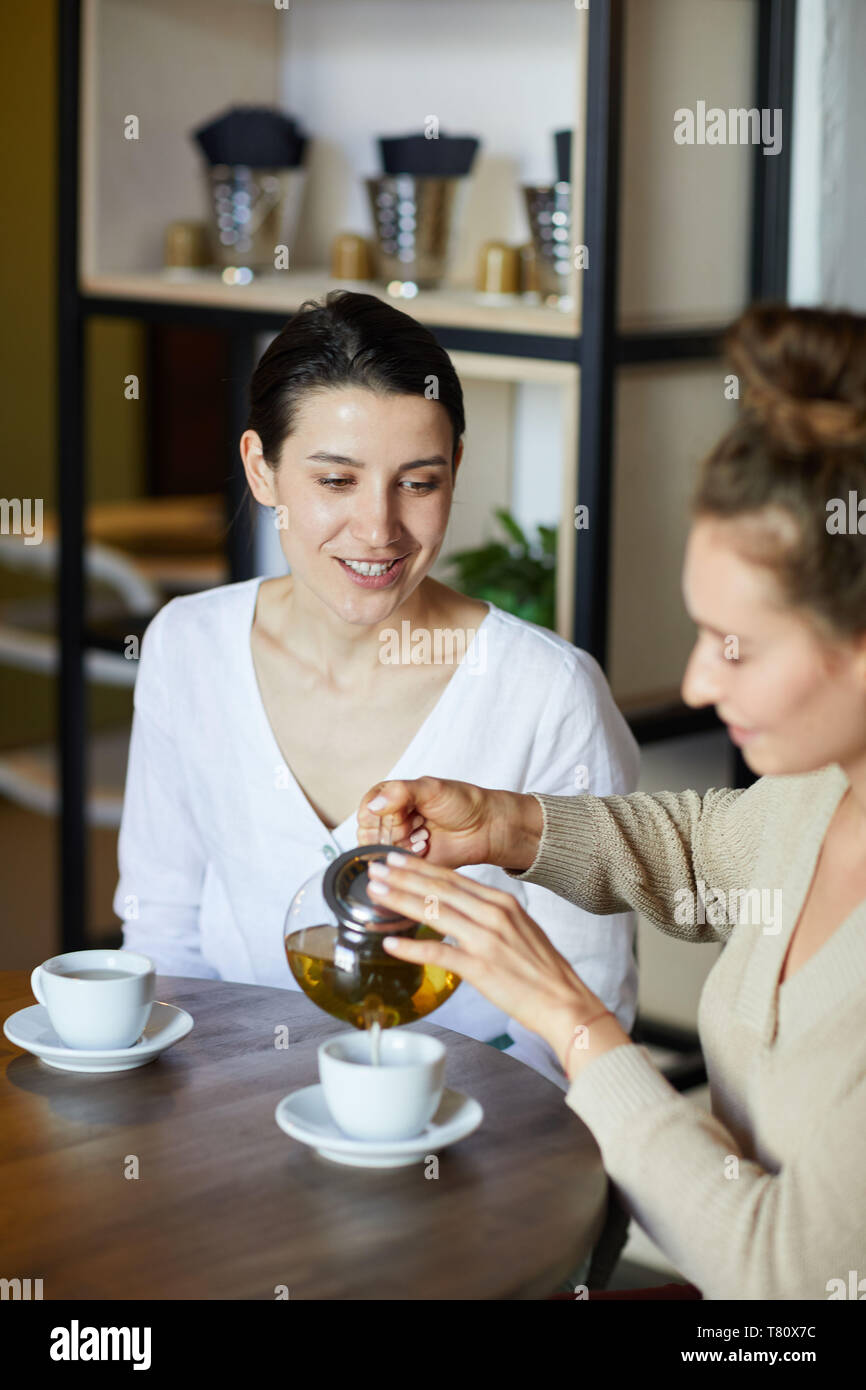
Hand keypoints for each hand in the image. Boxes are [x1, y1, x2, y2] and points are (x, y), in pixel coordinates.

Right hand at [357, 776, 542, 871]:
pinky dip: (410, 857)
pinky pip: (395, 867)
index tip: (402, 812)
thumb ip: (400, 792)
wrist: (485, 827)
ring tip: (425, 834)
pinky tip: (427, 847)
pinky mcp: (409, 862)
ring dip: (402, 845)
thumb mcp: (431, 789)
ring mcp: (398, 842)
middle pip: (370, 832)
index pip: (367, 808)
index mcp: (391, 797)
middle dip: (394, 830)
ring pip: (381, 851)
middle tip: (418, 824)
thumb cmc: (462, 802)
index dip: (382, 814)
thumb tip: (374, 804)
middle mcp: (391, 820)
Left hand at [364, 851, 631, 1075]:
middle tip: (374, 867)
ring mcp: (486, 939)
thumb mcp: (520, 928)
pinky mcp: (481, 967)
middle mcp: (493, 914)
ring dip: (400, 900)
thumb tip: (459, 908)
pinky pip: (439, 952)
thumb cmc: (542, 969)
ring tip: (374, 892)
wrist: (565, 1001)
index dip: (420, 867)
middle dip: (402, 876)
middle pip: (439, 888)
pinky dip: (412, 947)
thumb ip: (489, 915)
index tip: (396, 859)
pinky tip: (390, 942)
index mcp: (502, 902)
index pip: (452, 878)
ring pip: (434, 911)